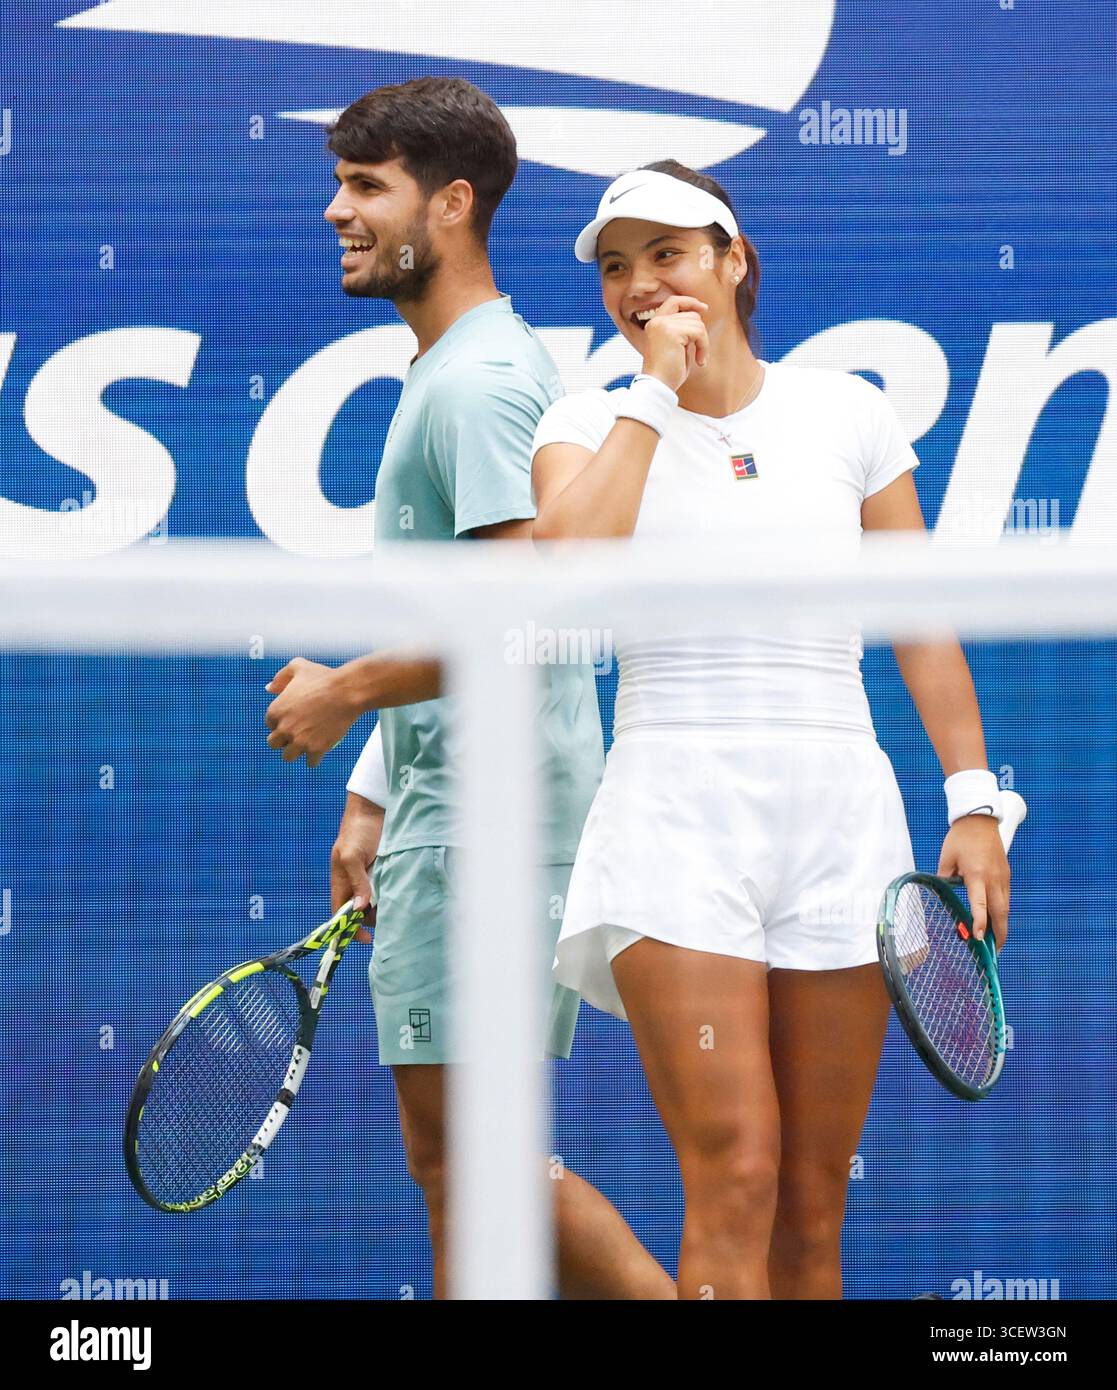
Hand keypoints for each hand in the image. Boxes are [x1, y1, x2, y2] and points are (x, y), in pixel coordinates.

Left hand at [264, 657, 361, 767]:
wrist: (348, 691)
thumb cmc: (324, 677)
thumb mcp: (298, 666)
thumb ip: (281, 677)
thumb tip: (269, 689)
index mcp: (275, 710)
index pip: (270, 724)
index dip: (281, 722)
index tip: (294, 719)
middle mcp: (284, 728)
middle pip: (274, 744)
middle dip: (283, 740)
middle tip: (298, 734)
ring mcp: (299, 740)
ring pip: (288, 757)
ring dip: (297, 752)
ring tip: (307, 744)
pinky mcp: (316, 749)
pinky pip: (310, 763)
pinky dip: (315, 758)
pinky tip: (320, 750)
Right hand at [331, 791, 383, 942]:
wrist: (375, 810)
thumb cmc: (357, 831)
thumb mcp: (351, 856)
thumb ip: (356, 881)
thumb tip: (361, 907)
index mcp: (341, 883)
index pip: (340, 913)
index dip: (349, 928)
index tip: (364, 938)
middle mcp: (356, 884)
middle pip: (361, 913)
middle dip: (371, 920)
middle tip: (388, 921)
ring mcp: (371, 879)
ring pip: (377, 904)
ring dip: (385, 909)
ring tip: (398, 907)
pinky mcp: (386, 872)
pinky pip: (389, 891)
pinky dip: (394, 896)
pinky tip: (404, 897)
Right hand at [639, 295, 709, 391]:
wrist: (658, 387)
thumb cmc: (668, 374)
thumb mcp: (677, 348)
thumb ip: (684, 331)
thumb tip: (699, 316)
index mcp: (654, 324)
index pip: (674, 302)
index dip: (690, 302)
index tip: (704, 308)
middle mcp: (657, 321)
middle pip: (691, 314)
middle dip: (701, 334)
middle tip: (700, 354)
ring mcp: (663, 325)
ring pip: (697, 322)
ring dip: (703, 342)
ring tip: (699, 359)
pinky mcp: (671, 332)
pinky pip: (699, 332)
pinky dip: (704, 347)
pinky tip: (699, 361)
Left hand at [937, 815, 1010, 950]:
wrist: (980, 819)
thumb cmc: (959, 839)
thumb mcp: (946, 859)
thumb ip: (946, 879)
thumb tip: (945, 896)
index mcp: (976, 874)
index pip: (979, 903)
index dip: (979, 922)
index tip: (978, 938)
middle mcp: (993, 878)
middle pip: (1000, 912)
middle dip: (999, 934)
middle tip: (994, 952)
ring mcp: (1002, 877)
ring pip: (1005, 907)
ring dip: (1002, 925)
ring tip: (995, 942)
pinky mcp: (1006, 875)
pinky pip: (1005, 898)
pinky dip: (1001, 912)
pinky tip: (996, 921)